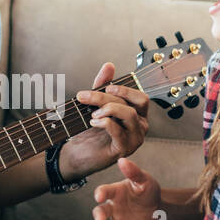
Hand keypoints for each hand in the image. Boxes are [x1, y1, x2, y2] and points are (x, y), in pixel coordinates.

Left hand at [60, 62, 149, 179]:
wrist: (77, 154)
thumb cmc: (89, 131)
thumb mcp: (95, 105)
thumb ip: (102, 86)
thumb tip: (109, 65)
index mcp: (138, 115)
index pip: (141, 98)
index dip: (125, 90)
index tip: (106, 88)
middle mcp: (140, 127)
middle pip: (131, 105)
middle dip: (105, 98)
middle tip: (84, 97)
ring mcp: (134, 139)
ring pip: (129, 115)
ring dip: (107, 109)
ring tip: (92, 114)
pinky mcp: (124, 149)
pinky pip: (118, 130)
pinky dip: (104, 122)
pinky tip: (93, 123)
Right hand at [92, 157, 161, 219]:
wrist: (158, 207)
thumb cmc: (147, 190)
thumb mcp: (144, 179)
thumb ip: (133, 172)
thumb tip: (122, 160)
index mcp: (115, 193)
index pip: (104, 192)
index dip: (100, 194)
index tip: (99, 196)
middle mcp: (114, 207)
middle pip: (101, 212)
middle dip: (99, 217)